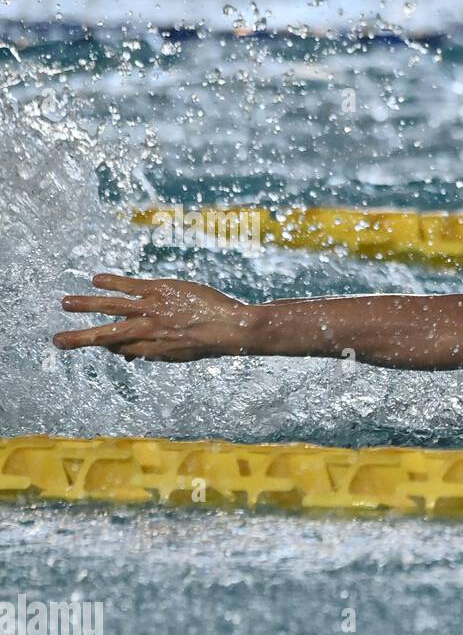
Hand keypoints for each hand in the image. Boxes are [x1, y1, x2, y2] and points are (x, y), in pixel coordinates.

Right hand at [54, 274, 255, 361]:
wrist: (233, 328)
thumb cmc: (211, 341)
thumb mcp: (181, 355)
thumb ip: (155, 352)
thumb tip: (131, 355)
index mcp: (153, 349)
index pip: (120, 349)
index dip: (106, 347)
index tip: (95, 344)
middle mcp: (148, 331)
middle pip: (107, 335)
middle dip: (80, 338)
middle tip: (57, 341)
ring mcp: (153, 310)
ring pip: (112, 308)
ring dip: (87, 305)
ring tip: (65, 303)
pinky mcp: (161, 290)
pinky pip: (131, 285)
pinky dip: (112, 282)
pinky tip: (96, 279)